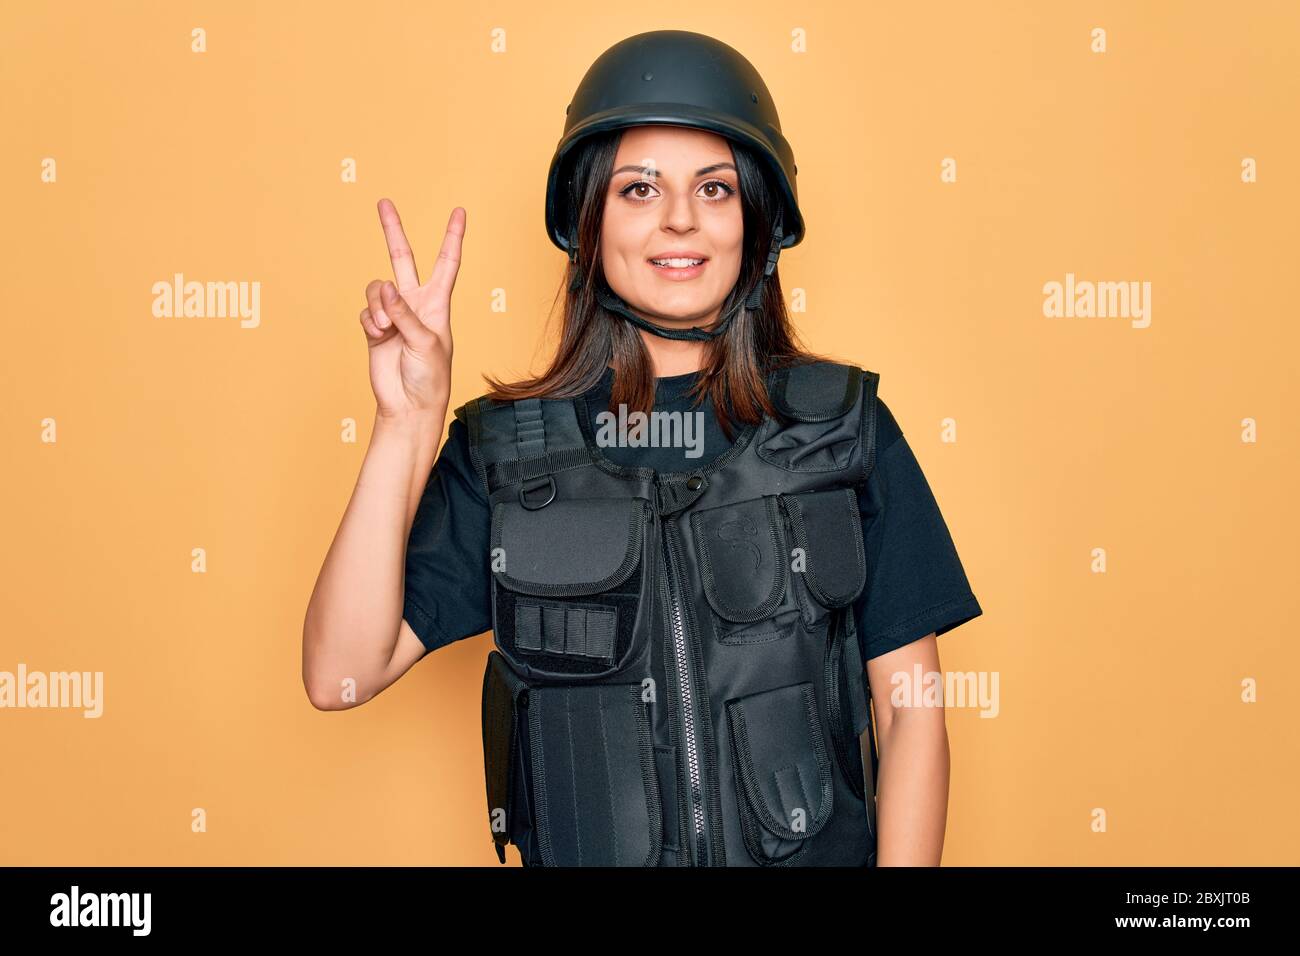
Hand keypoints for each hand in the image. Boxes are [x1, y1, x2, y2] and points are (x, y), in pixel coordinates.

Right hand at [360, 200, 463, 419]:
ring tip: (387, 328)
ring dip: (379, 306)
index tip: (460, 211)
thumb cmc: (430, 377)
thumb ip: (405, 314)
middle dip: (393, 231)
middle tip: (384, 202)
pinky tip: (379, 336)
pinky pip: (366, 311)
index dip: (453, 236)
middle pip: (403, 258)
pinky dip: (371, 322)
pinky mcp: (375, 327)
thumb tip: (386, 289)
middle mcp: (415, 303)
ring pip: (376, 288)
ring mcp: (393, 314)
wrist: (409, 404)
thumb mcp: (426, 343)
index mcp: (438, 303)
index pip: (447, 262)